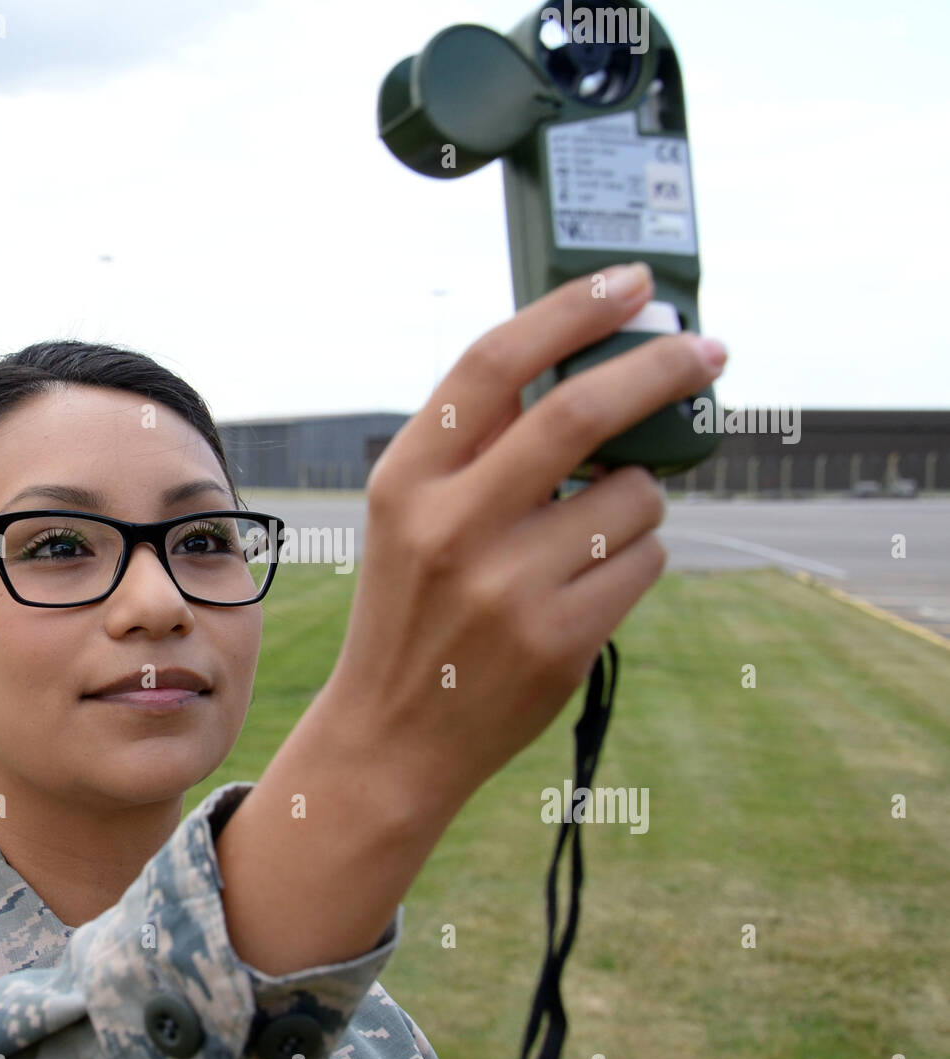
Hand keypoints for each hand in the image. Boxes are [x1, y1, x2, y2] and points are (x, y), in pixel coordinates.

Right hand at [318, 263, 726, 809]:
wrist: (393, 733)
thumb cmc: (413, 607)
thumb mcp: (410, 515)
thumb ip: (477, 446)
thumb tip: (588, 362)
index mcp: (406, 479)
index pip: (493, 363)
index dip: (571, 309)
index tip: (633, 283)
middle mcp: (451, 525)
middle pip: (581, 411)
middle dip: (661, 368)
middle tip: (707, 351)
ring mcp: (507, 587)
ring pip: (633, 496)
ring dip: (638, 499)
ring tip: (590, 535)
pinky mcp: (559, 639)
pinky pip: (646, 562)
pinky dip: (637, 559)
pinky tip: (588, 587)